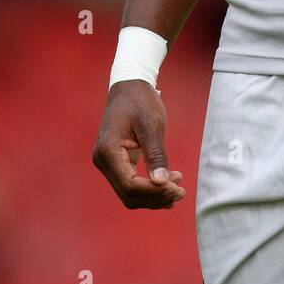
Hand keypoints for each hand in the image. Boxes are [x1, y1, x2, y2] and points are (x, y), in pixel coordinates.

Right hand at [92, 81, 185, 208]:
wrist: (129, 87)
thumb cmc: (140, 101)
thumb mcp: (151, 125)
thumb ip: (156, 154)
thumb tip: (162, 182)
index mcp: (108, 151)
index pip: (130, 185)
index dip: (154, 192)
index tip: (176, 186)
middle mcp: (102, 161)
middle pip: (129, 194)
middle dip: (156, 196)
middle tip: (181, 190)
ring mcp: (107, 163)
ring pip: (130, 193)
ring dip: (154, 195)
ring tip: (178, 187)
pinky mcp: (116, 163)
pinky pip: (131, 184)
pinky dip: (149, 190)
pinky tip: (168, 189)